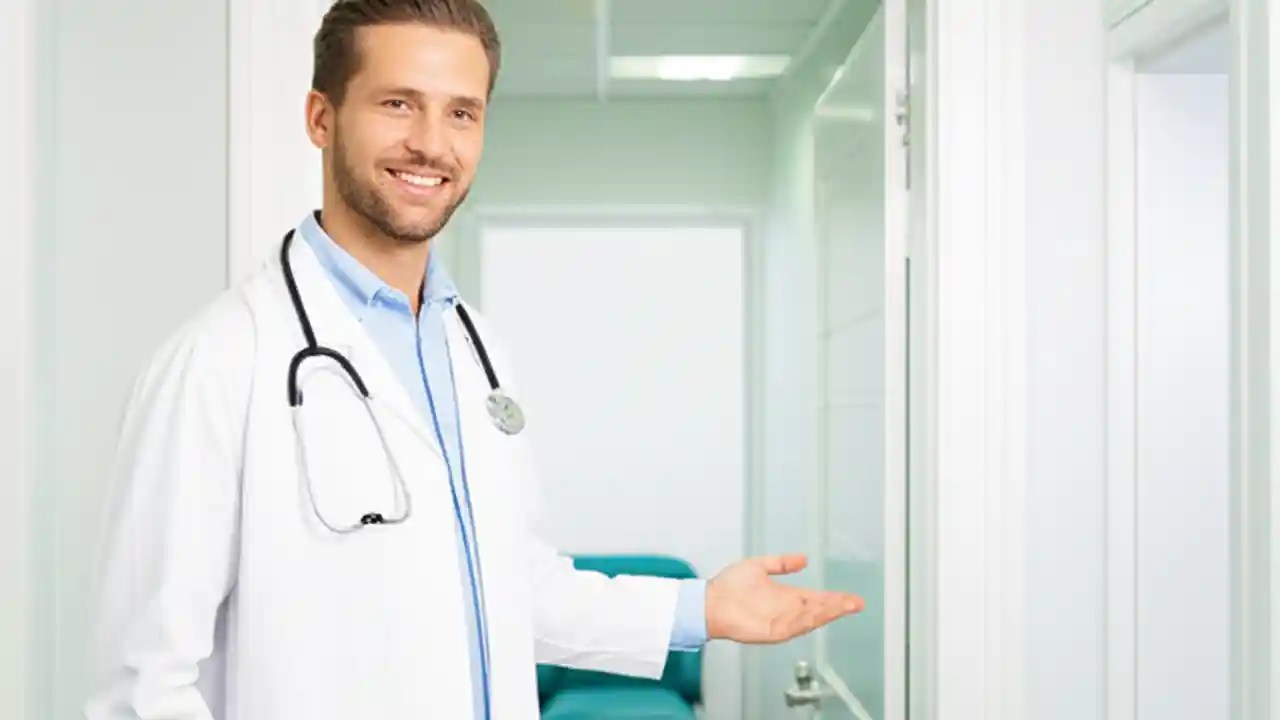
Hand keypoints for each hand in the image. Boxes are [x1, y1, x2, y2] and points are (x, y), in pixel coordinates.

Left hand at [704, 554, 864, 643]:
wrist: (709, 601)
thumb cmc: (728, 586)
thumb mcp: (759, 566)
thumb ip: (781, 563)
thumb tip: (803, 558)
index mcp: (786, 597)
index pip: (816, 599)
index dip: (835, 599)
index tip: (852, 599)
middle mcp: (786, 611)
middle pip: (818, 610)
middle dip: (837, 607)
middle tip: (856, 603)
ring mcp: (781, 622)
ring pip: (810, 619)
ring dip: (826, 613)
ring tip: (842, 606)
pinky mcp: (771, 632)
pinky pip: (794, 627)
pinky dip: (807, 621)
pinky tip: (819, 614)